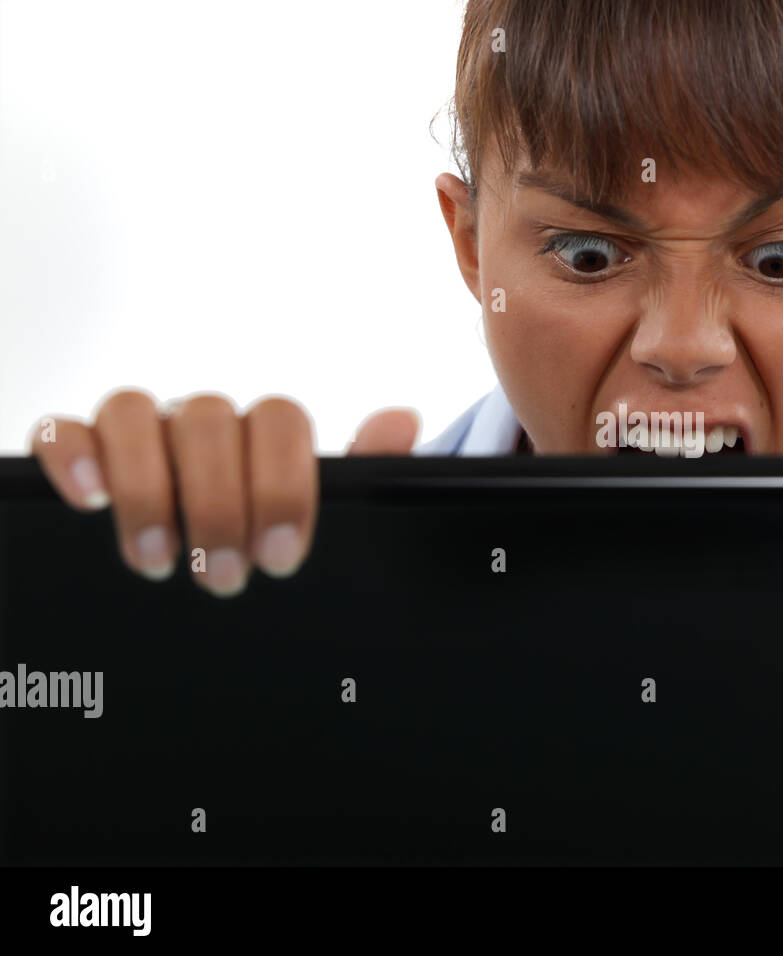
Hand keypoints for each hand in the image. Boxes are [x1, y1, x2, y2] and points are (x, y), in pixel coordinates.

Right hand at [30, 389, 420, 596]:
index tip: (282, 556)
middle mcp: (206, 426)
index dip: (282, 486)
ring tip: (160, 561)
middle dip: (218, 505)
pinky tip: (90, 502)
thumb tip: (401, 421)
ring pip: (134, 412)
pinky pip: (66, 430)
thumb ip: (366, 475)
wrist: (230, 569)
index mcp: (268, 436)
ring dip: (147, 487)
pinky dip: (75, 456)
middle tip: (225, 577)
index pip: (280, 421)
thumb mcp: (328, 523)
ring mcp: (145, 435)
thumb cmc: (273, 545)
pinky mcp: (85, 454)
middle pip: (209, 420)